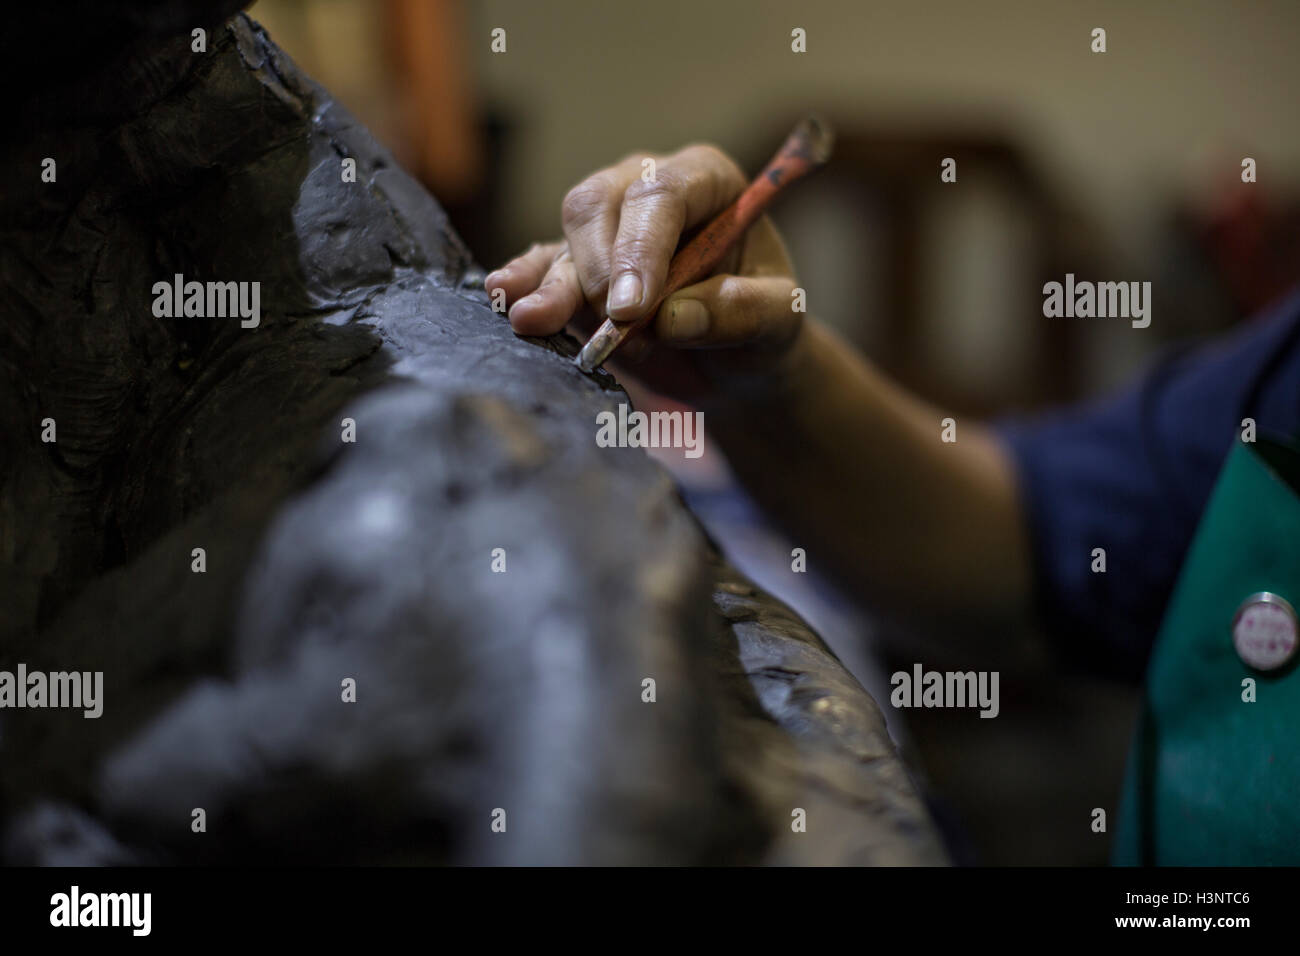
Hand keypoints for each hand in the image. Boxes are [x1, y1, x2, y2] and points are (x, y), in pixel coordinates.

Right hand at [485, 144, 804, 404]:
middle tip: (616, 324)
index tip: (633, 308)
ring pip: (567, 235)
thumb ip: (741, 311)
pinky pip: (541, 266)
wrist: (738, 363)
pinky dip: (523, 284)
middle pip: (601, 202)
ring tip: (534, 322)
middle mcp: (649, 191)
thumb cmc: (764, 327)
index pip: (663, 193)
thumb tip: (672, 316)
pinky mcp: (576, 268)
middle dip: (599, 264)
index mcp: (707, 181)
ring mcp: (608, 228)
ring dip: (554, 284)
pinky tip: (504, 299)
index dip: (642, 246)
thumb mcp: (779, 321)